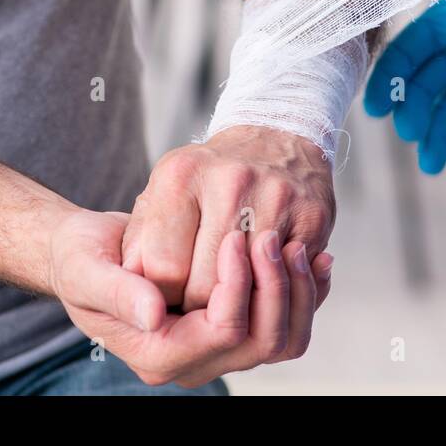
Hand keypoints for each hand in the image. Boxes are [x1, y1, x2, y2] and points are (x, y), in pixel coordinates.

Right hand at [50, 207, 331, 386]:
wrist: (90, 253)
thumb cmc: (80, 259)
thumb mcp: (86, 271)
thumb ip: (118, 292)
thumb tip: (153, 313)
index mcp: (156, 353)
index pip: (222, 332)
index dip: (236, 285)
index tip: (233, 237)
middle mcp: (191, 360)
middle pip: (260, 342)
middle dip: (273, 288)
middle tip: (269, 236)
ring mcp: (214, 347)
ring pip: (280, 339)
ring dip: (295, 292)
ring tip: (293, 245)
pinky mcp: (230, 326)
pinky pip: (284, 323)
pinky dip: (303, 293)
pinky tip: (313, 257)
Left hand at [122, 126, 334, 360]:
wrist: (277, 137)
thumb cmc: (211, 175)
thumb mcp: (164, 190)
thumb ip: (140, 240)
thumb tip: (134, 294)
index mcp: (181, 175)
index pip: (163, 269)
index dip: (162, 297)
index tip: (166, 297)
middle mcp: (230, 182)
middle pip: (205, 286)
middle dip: (196, 308)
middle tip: (196, 306)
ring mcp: (276, 199)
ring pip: (248, 290)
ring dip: (236, 304)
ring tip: (226, 296)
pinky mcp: (312, 218)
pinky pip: (288, 280)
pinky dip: (272, 289)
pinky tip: (261, 278)